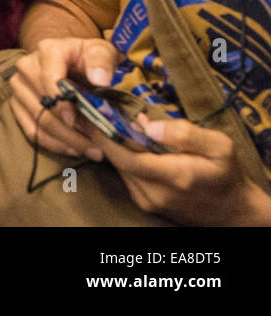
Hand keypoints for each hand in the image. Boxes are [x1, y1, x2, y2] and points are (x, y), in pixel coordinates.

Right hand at [6, 36, 119, 159]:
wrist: (73, 59)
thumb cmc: (89, 57)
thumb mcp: (101, 51)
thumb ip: (101, 61)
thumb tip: (100, 79)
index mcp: (47, 50)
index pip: (49, 79)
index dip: (62, 103)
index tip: (76, 121)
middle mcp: (26, 66)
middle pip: (44, 105)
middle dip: (71, 131)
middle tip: (97, 147)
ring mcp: (19, 86)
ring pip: (38, 122)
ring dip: (66, 141)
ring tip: (91, 150)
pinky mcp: (17, 103)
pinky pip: (31, 130)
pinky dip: (53, 144)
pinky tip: (73, 149)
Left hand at [101, 115, 270, 225]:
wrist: (232, 211)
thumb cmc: (226, 174)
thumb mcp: (219, 146)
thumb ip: (184, 134)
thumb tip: (147, 124)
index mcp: (173, 176)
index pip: (126, 157)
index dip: (104, 136)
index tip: (92, 113)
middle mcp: (154, 193)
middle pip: (117, 162)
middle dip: (102, 136)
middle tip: (90, 111)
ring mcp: (148, 201)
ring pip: (119, 168)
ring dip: (110, 146)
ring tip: (104, 121)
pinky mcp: (145, 204)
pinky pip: (126, 176)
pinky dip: (122, 158)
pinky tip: (123, 142)